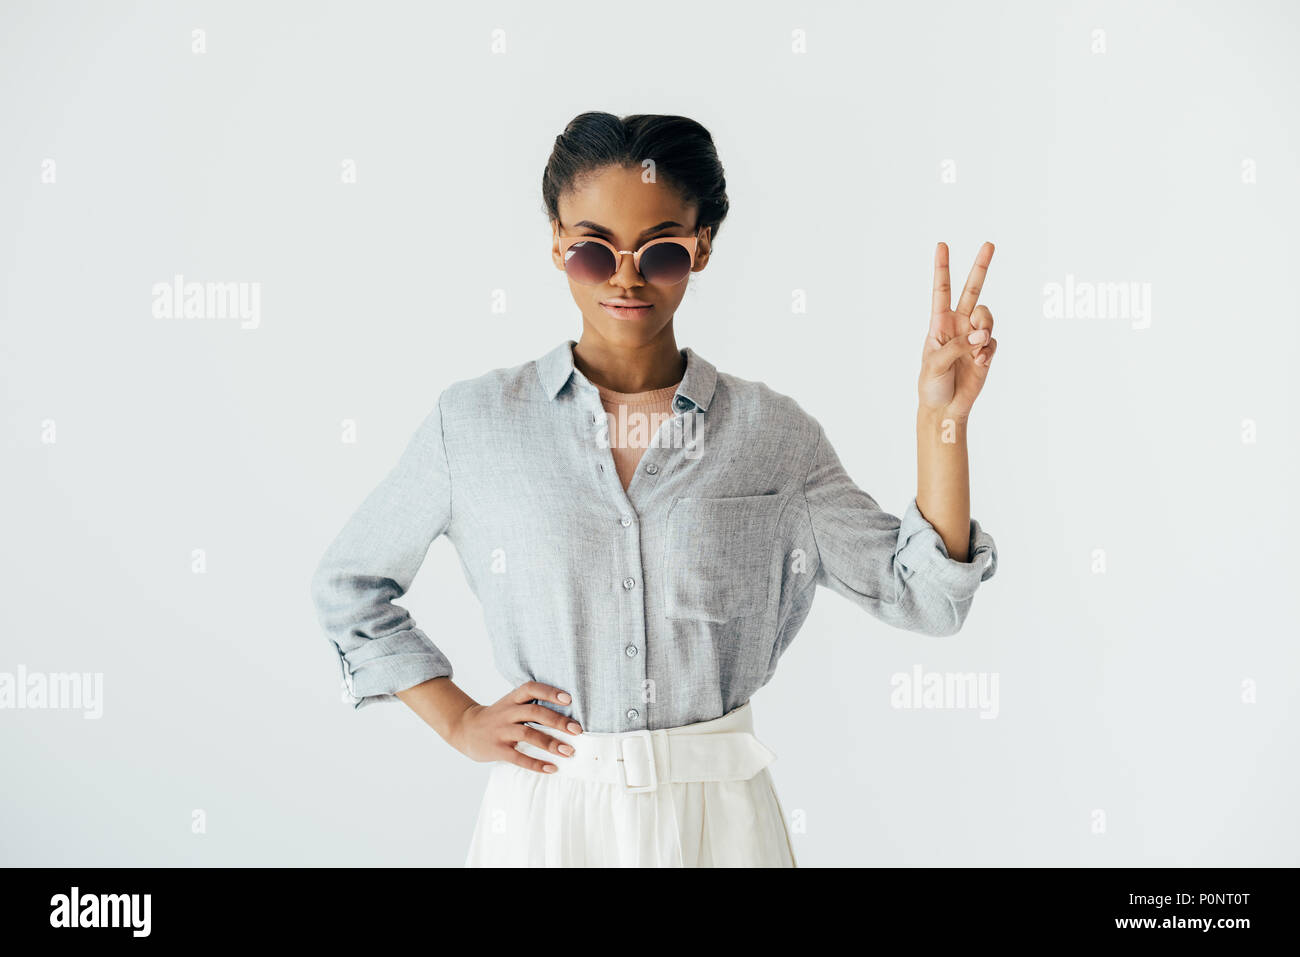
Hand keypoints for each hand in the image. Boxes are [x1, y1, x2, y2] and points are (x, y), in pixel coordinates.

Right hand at [449, 680, 582, 774]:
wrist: (465, 728)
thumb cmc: (497, 718)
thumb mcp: (510, 705)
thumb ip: (531, 706)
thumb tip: (566, 716)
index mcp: (512, 699)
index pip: (531, 689)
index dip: (550, 692)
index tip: (568, 699)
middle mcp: (507, 712)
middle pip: (534, 712)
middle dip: (558, 721)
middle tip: (577, 730)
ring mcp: (501, 730)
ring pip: (528, 734)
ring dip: (550, 743)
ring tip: (569, 752)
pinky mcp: (497, 749)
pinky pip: (518, 757)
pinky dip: (535, 763)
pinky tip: (551, 768)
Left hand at [918, 241, 997, 418]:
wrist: (945, 407)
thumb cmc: (932, 384)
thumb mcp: (934, 363)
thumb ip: (957, 345)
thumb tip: (981, 335)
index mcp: (939, 323)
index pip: (941, 290)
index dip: (942, 268)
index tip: (942, 245)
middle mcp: (958, 325)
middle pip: (972, 290)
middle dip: (980, 267)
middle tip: (989, 244)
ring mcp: (974, 337)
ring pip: (988, 317)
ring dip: (985, 330)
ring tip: (976, 349)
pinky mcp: (986, 351)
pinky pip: (994, 342)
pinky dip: (988, 352)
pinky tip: (979, 364)